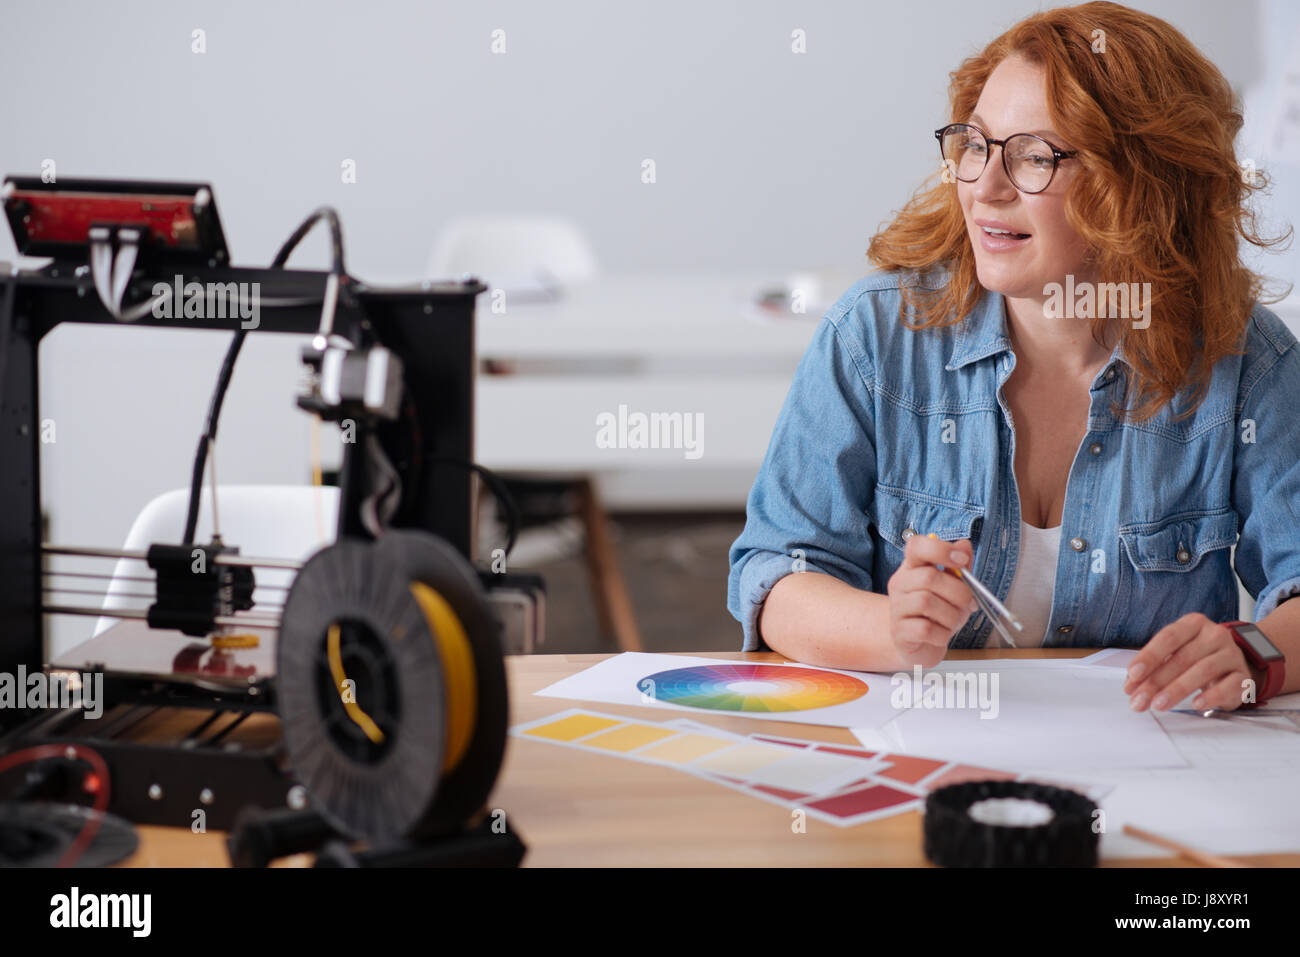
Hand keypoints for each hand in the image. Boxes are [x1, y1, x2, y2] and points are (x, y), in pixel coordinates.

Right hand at [887, 535, 976, 667]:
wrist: (921, 645)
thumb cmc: (938, 614)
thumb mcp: (953, 588)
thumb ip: (959, 567)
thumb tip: (964, 546)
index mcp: (913, 567)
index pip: (916, 546)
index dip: (940, 549)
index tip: (962, 560)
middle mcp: (900, 584)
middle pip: (928, 577)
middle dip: (958, 592)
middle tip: (967, 603)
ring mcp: (896, 608)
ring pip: (926, 602)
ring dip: (951, 615)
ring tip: (953, 621)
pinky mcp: (899, 632)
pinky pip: (924, 629)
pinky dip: (942, 634)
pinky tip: (942, 634)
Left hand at [1124, 613, 1255, 711]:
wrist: (1234, 664)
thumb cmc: (1197, 657)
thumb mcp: (1175, 654)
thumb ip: (1154, 667)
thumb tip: (1132, 686)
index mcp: (1193, 624)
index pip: (1168, 637)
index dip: (1149, 656)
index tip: (1133, 675)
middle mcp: (1214, 635)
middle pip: (1182, 657)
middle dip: (1156, 681)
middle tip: (1140, 699)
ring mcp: (1231, 654)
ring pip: (1203, 670)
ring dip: (1177, 690)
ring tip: (1159, 705)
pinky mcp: (1243, 675)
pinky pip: (1229, 685)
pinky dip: (1211, 696)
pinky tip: (1196, 704)